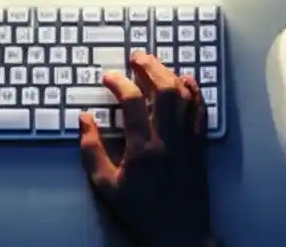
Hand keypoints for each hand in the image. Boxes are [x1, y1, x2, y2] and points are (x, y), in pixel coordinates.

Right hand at [79, 52, 214, 246]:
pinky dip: (195, 92)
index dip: (120, 82)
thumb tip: (85, 119)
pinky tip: (187, 80)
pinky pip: (201, 112)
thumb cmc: (139, 212)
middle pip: (164, 90)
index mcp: (142, 148)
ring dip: (170, 74)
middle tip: (136, 56)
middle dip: (150, 67)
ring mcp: (188, 141)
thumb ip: (91, 150)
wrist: (179, 235)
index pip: (133, 102)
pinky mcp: (200, 147)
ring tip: (156, 64)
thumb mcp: (105, 186)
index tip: (108, 77)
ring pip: (184, 97)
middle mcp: (168, 139)